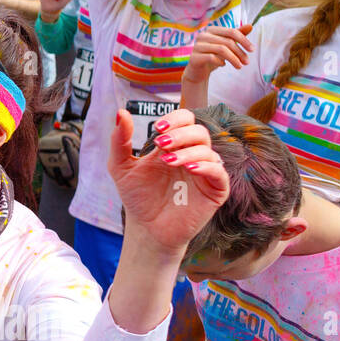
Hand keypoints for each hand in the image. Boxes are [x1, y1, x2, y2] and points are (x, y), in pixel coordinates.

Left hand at [110, 107, 228, 253]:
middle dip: (181, 134)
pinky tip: (190, 169)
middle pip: (199, 131)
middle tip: (161, 145)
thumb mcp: (121, 166)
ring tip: (168, 161)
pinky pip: (219, 172)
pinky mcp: (215, 190)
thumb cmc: (137, 197)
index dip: (176, 119)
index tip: (159, 128)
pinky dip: (207, 166)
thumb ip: (120, 141)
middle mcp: (192, 155)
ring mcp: (205, 172)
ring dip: (189, 151)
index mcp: (173, 146)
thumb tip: (121, 112)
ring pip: (208, 150)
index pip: (185, 120)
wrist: (146, 228)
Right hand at [181, 24, 252, 83]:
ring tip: (240, 66)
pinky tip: (223, 65)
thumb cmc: (214, 56)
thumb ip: (237, 35)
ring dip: (233, 59)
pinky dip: (220, 62)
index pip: (231, 32)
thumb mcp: (227, 45)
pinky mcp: (194, 57)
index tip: (252, 50)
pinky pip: (211, 57)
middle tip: (247, 62)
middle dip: (240, 52)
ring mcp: (197, 46)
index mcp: (211, 30)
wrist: (198, 71)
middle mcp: (203, 35)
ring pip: (221, 49)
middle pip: (227, 41)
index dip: (244, 40)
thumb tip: (250, 25)